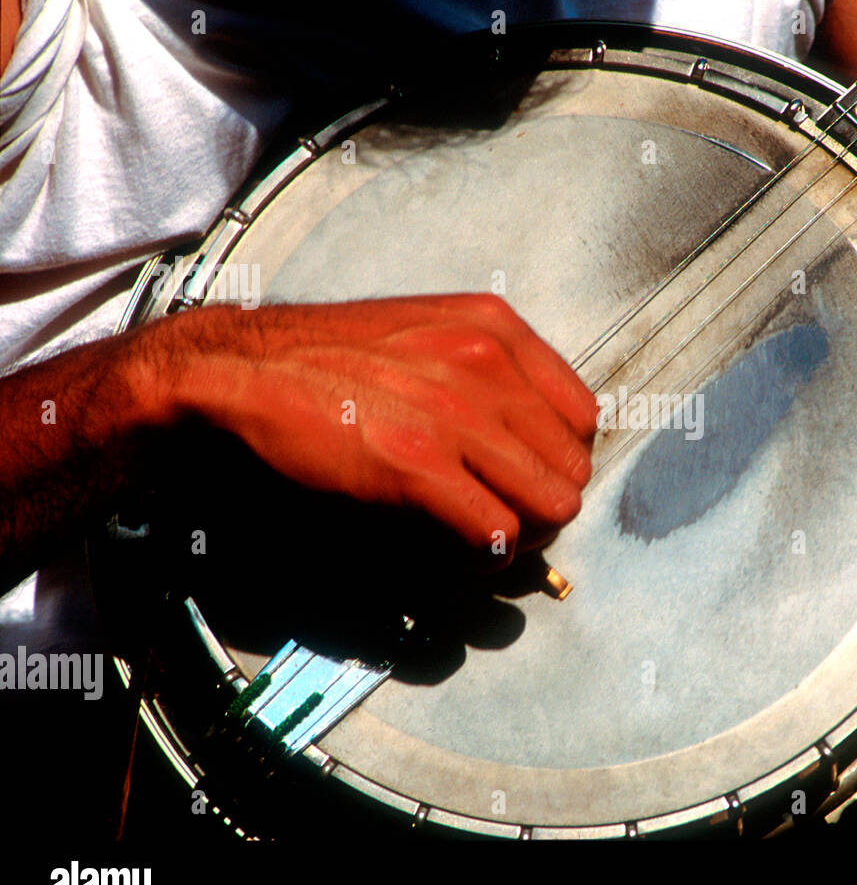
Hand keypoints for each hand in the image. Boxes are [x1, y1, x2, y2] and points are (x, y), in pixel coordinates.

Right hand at [142, 294, 595, 564]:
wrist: (243, 369)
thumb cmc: (330, 358)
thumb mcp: (430, 330)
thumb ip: (492, 370)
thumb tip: (537, 433)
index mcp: (496, 329)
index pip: (584, 417)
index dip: (559, 459)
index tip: (527, 477)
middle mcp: (486, 365)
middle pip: (574, 467)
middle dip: (546, 503)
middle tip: (509, 517)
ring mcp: (454, 415)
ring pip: (552, 505)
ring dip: (524, 534)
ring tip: (487, 534)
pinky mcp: (417, 466)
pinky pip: (498, 534)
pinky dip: (486, 556)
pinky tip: (460, 548)